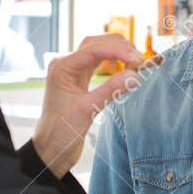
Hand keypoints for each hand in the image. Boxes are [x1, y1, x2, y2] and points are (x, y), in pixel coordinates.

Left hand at [32, 34, 142, 176]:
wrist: (51, 149)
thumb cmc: (61, 132)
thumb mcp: (88, 110)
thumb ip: (111, 90)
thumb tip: (135, 75)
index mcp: (62, 67)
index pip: (93, 49)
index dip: (118, 51)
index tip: (138, 61)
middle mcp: (66, 65)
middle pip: (96, 43)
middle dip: (120, 48)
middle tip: (141, 60)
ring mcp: (73, 71)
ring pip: (98, 50)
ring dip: (118, 52)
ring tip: (136, 62)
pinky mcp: (80, 80)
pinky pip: (99, 63)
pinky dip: (114, 62)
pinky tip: (126, 67)